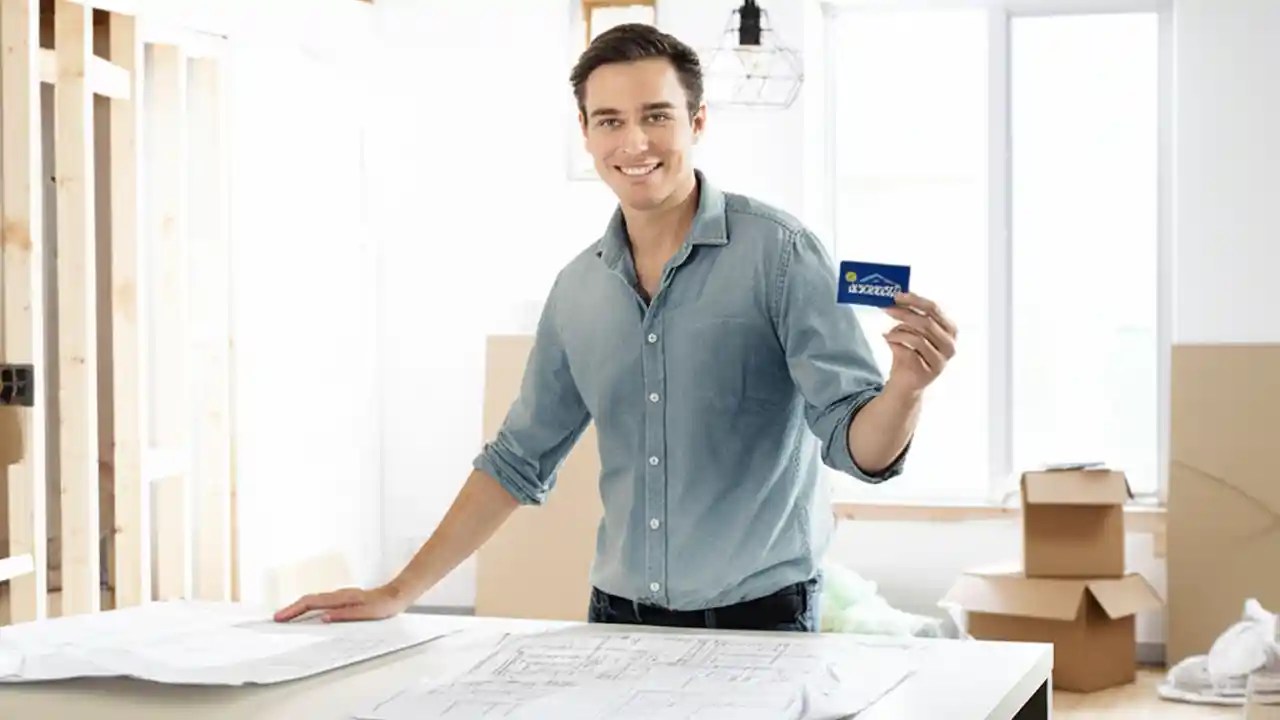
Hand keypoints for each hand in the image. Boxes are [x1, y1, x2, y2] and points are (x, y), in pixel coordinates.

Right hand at [273, 583, 410, 622]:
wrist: (397, 595)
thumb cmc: (384, 605)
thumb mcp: (366, 613)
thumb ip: (345, 615)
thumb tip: (323, 618)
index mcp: (341, 598)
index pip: (311, 603)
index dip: (293, 610)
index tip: (280, 618)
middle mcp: (338, 595)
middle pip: (308, 600)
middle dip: (291, 609)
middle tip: (276, 619)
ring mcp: (340, 596)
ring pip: (314, 600)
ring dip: (298, 608)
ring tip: (286, 618)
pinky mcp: (343, 600)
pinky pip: (321, 603)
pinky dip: (309, 608)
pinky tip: (308, 615)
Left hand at [881, 292, 957, 394]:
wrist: (906, 383)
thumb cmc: (911, 353)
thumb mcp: (914, 332)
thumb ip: (912, 315)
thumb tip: (897, 296)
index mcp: (950, 330)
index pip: (934, 309)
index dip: (915, 300)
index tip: (898, 295)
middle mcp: (950, 345)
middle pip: (926, 322)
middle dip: (904, 313)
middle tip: (887, 309)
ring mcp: (941, 360)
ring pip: (917, 337)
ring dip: (898, 331)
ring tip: (887, 334)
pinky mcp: (928, 372)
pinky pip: (909, 352)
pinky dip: (895, 344)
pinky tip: (889, 342)